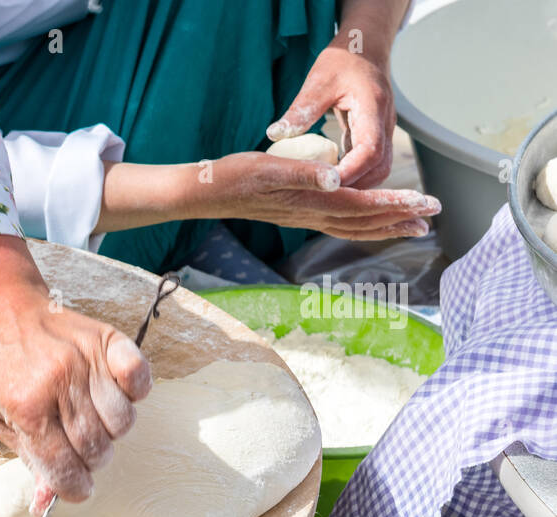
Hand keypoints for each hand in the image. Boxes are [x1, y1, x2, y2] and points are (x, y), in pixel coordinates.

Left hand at [0, 236, 150, 508]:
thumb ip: (29, 456)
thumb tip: (47, 501)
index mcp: (26, 406)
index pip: (64, 467)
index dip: (73, 488)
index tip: (76, 489)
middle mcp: (59, 383)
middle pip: (96, 448)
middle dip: (89, 461)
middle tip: (76, 449)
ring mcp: (86, 359)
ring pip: (122, 421)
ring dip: (110, 432)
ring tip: (90, 420)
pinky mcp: (106, 339)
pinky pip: (139, 377)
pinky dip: (134, 392)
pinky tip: (114, 393)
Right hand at [200, 152, 438, 240]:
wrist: (205, 193)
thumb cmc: (232, 177)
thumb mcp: (267, 167)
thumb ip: (303, 173)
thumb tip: (337, 178)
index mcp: (308, 202)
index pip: (361, 205)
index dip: (396, 204)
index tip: (426, 201)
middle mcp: (310, 214)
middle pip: (364, 223)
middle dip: (400, 219)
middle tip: (433, 214)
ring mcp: (303, 216)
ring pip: (353, 226)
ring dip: (386, 226)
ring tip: (414, 225)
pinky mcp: (297, 212)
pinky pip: (339, 222)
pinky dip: (362, 222)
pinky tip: (370, 218)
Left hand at [267, 32, 398, 187]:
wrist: (363, 50)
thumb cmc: (342, 62)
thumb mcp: (318, 81)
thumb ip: (301, 109)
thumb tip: (275, 134)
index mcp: (372, 108)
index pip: (370, 151)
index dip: (350, 172)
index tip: (326, 184)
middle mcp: (384, 124)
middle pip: (380, 168)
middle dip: (355, 187)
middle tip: (321, 196)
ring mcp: (382, 131)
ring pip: (379, 169)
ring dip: (356, 185)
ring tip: (323, 192)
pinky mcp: (374, 136)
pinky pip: (370, 164)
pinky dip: (353, 176)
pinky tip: (328, 181)